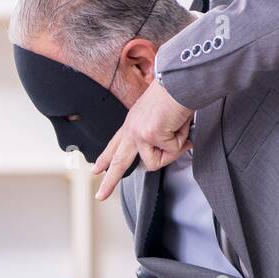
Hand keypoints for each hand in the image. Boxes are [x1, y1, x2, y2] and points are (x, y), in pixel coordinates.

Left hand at [92, 78, 192, 200]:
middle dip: (109, 182)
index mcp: (133, 123)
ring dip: (172, 149)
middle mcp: (132, 128)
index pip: (115, 144)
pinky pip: (171, 152)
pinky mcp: (150, 135)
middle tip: (100, 196)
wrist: (182, 81)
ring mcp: (139, 133)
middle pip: (119, 162)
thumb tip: (167, 154)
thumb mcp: (161, 120)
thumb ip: (158, 140)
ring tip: (178, 129)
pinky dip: (181, 141)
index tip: (96, 170)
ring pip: (155, 162)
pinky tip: (180, 125)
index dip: (105, 159)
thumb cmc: (177, 95)